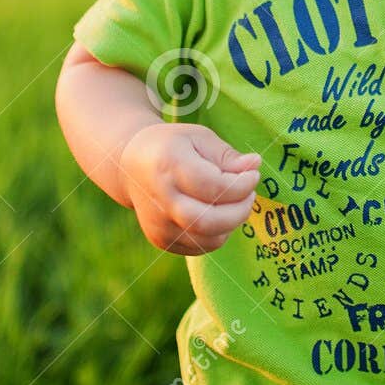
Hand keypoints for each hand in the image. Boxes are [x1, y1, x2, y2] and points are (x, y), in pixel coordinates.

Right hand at [121, 123, 260, 254]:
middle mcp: (160, 199)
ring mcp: (158, 224)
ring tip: (235, 203)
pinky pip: (201, 247)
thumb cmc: (172, 147)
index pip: (214, 186)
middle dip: (240, 210)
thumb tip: (254, 166)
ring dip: (232, 223)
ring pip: (208, 239)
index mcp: (168, 165)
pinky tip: (218, 214)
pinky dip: (218, 234)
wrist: (130, 166)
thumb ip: (227, 155)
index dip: (242, 184)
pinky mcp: (161, 239)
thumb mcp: (199, 137)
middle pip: (209, 221)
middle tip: (249, 195)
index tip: (252, 174)